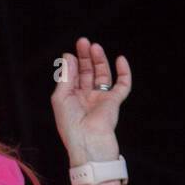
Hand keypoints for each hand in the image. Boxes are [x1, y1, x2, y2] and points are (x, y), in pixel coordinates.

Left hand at [51, 37, 130, 164]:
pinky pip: (122, 85)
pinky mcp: (114, 102)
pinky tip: (120, 59)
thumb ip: (66, 77)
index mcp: (72, 98)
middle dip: (86, 57)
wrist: (88, 142)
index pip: (74, 76)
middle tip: (83, 42)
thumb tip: (68, 57)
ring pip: (103, 75)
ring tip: (95, 47)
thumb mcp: (60, 98)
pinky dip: (124, 72)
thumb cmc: (70, 124)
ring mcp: (101, 99)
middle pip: (88, 72)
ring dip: (99, 60)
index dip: (73, 64)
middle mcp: (87, 98)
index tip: (70, 54)